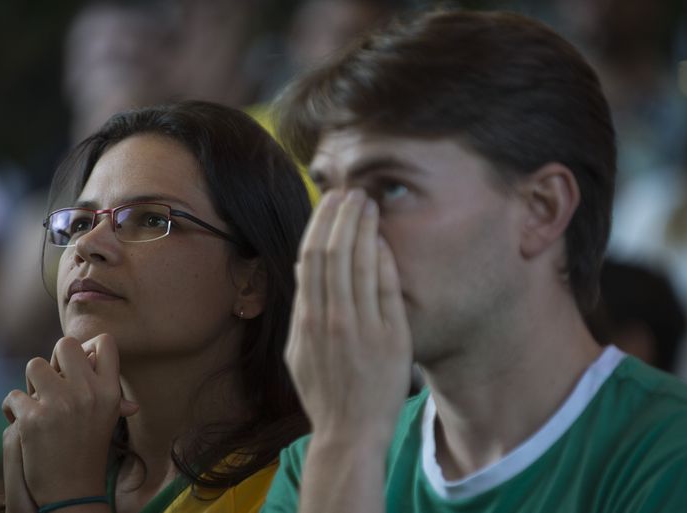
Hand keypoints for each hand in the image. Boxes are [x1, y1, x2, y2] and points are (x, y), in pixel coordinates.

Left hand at [2, 334, 137, 505]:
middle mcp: (88, 392)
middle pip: (65, 344)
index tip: (79, 363)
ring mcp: (60, 404)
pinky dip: (12, 409)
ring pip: (34, 365)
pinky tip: (22, 422)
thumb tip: (116, 380)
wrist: (72, 489)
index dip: (88, 346)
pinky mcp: (33, 418)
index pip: (105, 342)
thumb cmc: (89, 450)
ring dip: (30, 383)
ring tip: (36, 402)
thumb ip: (112, 396)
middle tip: (52, 382)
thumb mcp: (108, 419)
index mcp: (110, 390)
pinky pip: (13, 396)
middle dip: (54, 360)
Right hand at [285, 190, 412, 445]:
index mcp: (305, 320)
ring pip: (357, 264)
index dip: (320, 225)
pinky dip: (383, 261)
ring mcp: (359, 327)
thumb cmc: (323, 394)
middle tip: (352, 191)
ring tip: (369, 203)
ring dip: (362, 228)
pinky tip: (385, 239)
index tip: (330, 203)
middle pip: (333, 252)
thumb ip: (302, 312)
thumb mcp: (298, 353)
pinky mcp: (388, 338)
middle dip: (341, 216)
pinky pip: (385, 290)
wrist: (348, 433)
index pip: (310, 258)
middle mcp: (329, 318)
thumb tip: (304, 273)